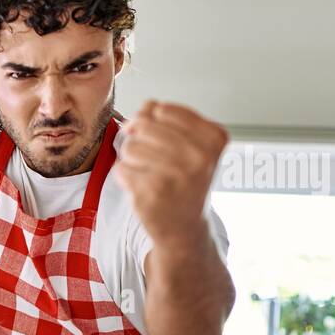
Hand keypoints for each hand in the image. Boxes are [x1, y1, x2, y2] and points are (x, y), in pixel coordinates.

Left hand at [113, 101, 228, 250]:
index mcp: (213, 138)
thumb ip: (166, 119)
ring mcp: (176, 175)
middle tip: (152, 160)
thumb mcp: (189, 146)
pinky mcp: (152, 192)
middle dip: (139, 139)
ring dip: (131, 160)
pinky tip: (142, 188)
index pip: (163, 109)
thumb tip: (146, 106)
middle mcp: (199, 156)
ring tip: (148, 174)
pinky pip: (121, 169)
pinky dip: (126, 177)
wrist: (184, 228)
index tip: (159, 139)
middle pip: (144, 125)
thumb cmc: (184, 182)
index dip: (151, 121)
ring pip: (130, 146)